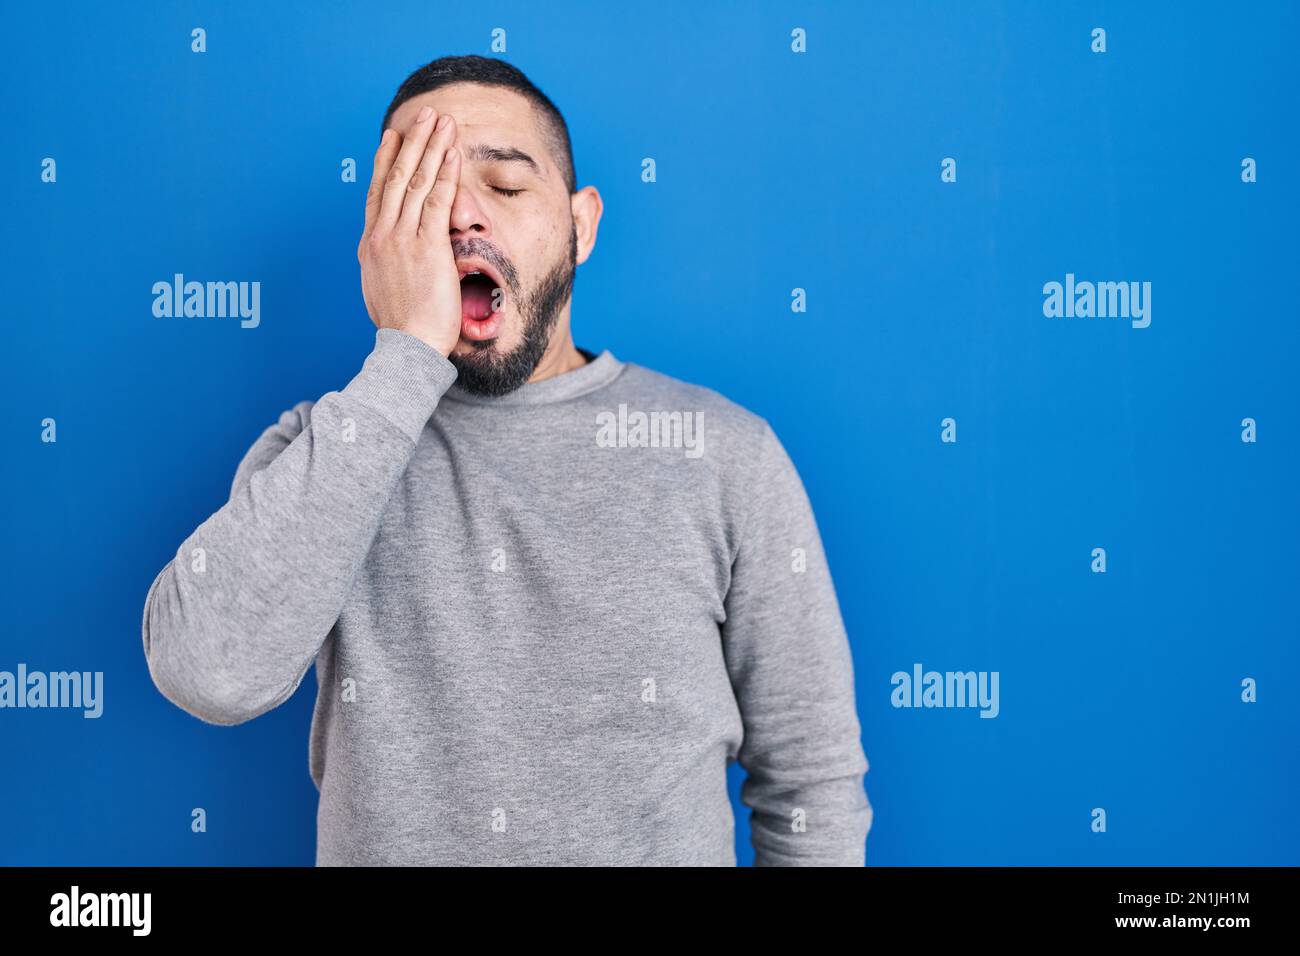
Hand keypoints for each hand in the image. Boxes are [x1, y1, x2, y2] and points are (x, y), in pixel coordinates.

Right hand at [357, 106, 462, 355]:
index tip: (392, 137)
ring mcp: (403, 239)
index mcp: (371, 245)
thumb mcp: (384, 290)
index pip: (378, 192)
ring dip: (431, 146)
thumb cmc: (403, 329)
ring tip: (442, 120)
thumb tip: (392, 262)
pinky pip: (438, 201)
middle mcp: (383, 235)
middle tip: (424, 114)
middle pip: (397, 177)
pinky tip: (453, 153)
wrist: (407, 348)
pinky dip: (447, 174)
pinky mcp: (427, 247)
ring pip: (417, 182)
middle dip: (412, 142)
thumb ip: (389, 266)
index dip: (386, 161)